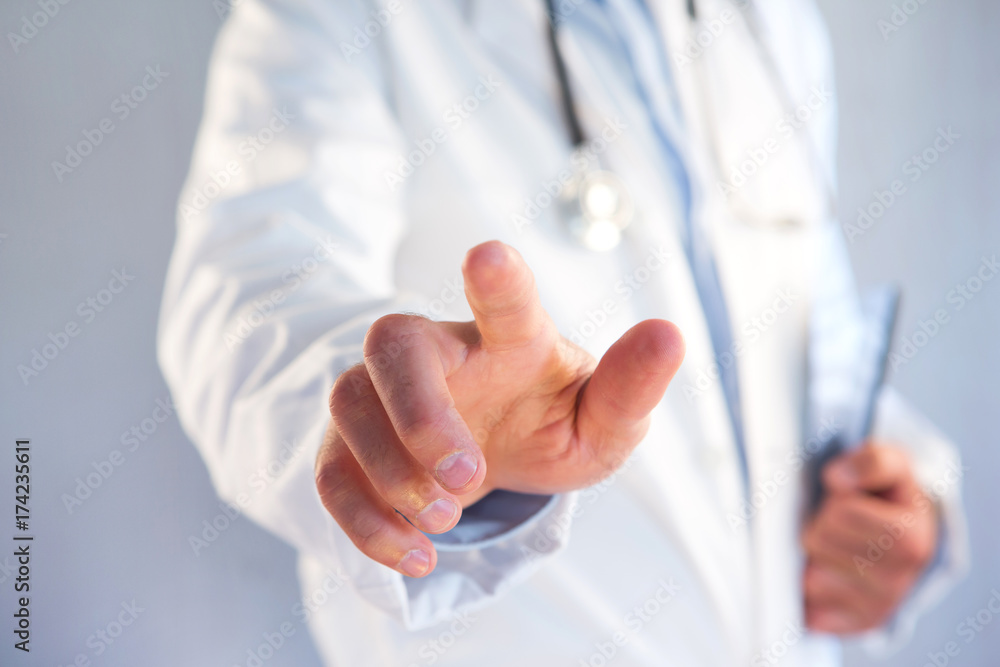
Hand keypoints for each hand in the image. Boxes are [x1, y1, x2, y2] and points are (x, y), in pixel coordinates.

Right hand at [315, 241, 684, 577]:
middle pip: (395, 345)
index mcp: (511, 337)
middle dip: (421, 415)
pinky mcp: (352, 442)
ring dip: (392, 473)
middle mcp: (440, 352)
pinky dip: (365, 520)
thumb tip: (670, 334)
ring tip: (445, 519)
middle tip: (467, 477)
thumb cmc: (549, 424)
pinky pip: (331, 471)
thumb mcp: (601, 423)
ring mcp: (386, 393)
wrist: (495, 462)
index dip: (495, 279)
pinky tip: (414, 552)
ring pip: (353, 404)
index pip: (503, 298)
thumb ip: (629, 387)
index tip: (488, 256)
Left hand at [802, 442, 938, 633]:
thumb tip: (838, 478)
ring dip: (814, 558)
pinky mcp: (855, 626)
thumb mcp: (892, 462)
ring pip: (809, 578)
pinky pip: (809, 609)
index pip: (839, 513)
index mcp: (912, 541)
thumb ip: (871, 461)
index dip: (837, 501)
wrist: (908, 533)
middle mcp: (899, 583)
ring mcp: (878, 609)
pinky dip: (810, 591)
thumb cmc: (891, 494)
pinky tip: (830, 574)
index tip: (853, 502)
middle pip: (817, 542)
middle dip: (820, 526)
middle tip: (841, 525)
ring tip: (837, 548)